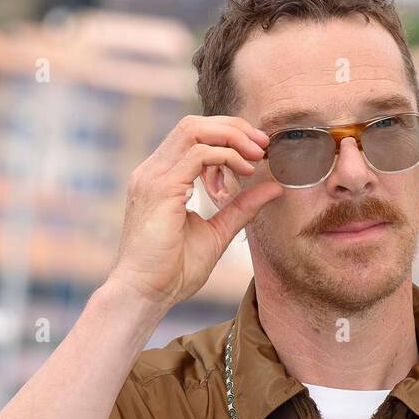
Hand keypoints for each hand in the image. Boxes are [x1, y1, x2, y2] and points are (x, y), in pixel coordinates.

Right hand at [108, 114, 283, 309]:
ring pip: (194, 130)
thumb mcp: (216, 233)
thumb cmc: (173, 271)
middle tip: (263, 145)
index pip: (193, 135)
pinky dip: (225, 157)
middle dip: (233, 128)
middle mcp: (153, 171)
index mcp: (161, 178)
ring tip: (256, 156)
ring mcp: (153, 176)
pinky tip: (243, 173)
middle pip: (194, 124)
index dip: (228, 135)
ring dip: (231, 138)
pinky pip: (197, 155)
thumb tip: (274, 188)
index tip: (258, 151)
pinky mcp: (161, 189)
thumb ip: (241, 208)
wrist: (145, 294)